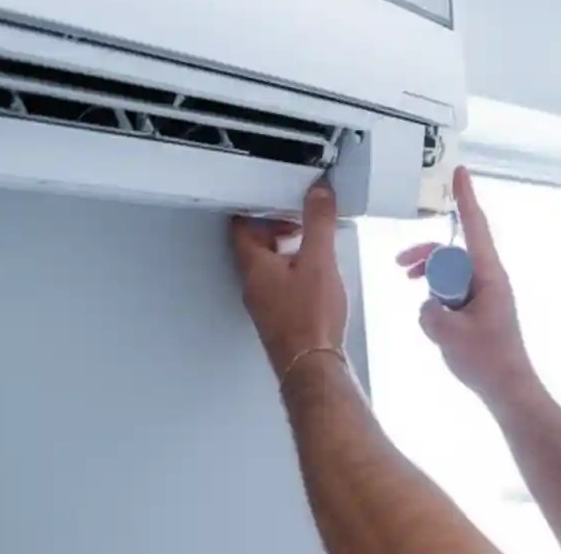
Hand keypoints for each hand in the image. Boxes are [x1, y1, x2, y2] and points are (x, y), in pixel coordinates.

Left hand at [232, 180, 347, 376]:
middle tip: (299, 222)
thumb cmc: (309, 319)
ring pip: (268, 268)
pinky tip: (315, 280)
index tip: (276, 200)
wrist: (312, 366)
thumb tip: (318, 194)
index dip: (257, 209)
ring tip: (311, 248)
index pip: (242, 227)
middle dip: (276, 229)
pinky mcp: (279, 319)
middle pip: (254, 247)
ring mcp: (264, 304)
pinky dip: (293, 274)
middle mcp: (254, 285)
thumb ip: (318, 224)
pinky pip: (279, 287)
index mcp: (255, 266)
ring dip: (286, 252)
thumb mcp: (319, 261)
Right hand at [396, 167, 537, 401]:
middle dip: (426, 254)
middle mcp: (489, 279)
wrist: (508, 389)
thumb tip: (428, 306)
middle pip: (453, 252)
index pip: (475, 227)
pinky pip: (455, 292)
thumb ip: (429, 312)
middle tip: (400, 265)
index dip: (466, 198)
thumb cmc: (486, 360)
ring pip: (451, 273)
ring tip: (412, 288)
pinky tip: (432, 319)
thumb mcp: (448, 333)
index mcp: (489, 275)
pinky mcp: (481, 310)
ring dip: (430, 278)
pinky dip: (438, 297)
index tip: (460, 172)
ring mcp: (486, 295)